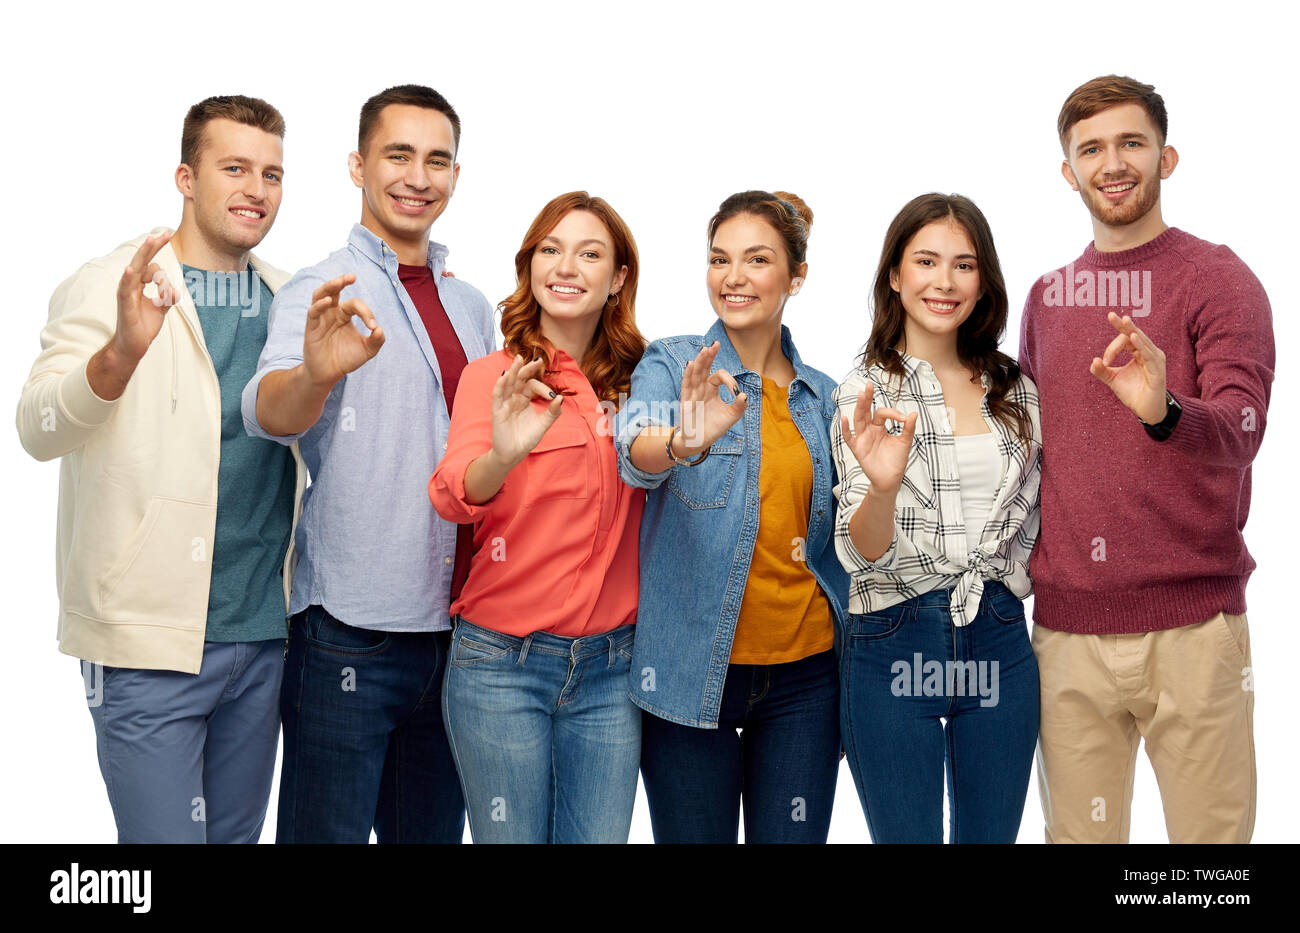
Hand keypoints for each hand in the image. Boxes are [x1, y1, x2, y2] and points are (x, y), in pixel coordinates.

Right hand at [111, 233, 178, 364]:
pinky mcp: (125, 305)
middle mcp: (130, 285)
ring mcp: (126, 293)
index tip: (167, 235)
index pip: (148, 263)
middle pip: (141, 261)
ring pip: (135, 270)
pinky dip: (128, 278)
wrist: (133, 346)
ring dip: (144, 254)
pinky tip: (131, 269)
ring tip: (153, 241)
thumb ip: (167, 297)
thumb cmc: (143, 326)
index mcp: (138, 284)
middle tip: (163, 233)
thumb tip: (176, 291)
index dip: (157, 250)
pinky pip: (125, 289)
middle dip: (152, 246)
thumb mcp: (161, 308)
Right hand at [302, 274, 384, 388]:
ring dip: (330, 287)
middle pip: (333, 290)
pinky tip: (328, 302)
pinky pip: (313, 312)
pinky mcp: (311, 328)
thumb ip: (376, 340)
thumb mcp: (367, 350)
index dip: (366, 312)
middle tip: (352, 276)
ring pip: (320, 295)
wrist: (329, 375)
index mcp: (344, 315)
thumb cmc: (346, 359)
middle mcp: (331, 313)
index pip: (355, 305)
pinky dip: (319, 305)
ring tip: (340, 281)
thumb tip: (379, 329)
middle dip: (341, 281)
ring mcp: (320, 319)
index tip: (373, 326)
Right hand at [488, 355, 563, 468]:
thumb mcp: (543, 425)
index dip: (543, 388)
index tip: (552, 396)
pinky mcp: (497, 410)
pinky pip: (498, 394)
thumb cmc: (527, 439)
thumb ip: (552, 412)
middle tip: (538, 360)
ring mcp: (505, 403)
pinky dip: (501, 384)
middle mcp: (514, 398)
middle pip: (520, 379)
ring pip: (508, 382)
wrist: (514, 454)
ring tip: (518, 359)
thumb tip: (561, 398)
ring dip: (514, 371)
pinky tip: (506, 376)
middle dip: (528, 369)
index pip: (533, 386)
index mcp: (525, 399)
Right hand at [677, 341, 747, 454]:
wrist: (700, 441)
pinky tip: (691, 364)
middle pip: (705, 367)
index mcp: (712, 388)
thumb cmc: (714, 427)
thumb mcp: (731, 416)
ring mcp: (693, 393)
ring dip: (701, 361)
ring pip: (696, 373)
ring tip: (705, 349)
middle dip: (710, 356)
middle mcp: (702, 387)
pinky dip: (688, 375)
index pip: (719, 375)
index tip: (735, 391)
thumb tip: (744, 395)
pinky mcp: (686, 401)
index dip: (729, 379)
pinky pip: (687, 385)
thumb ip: (739, 406)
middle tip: (715, 343)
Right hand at [840, 382, 916, 496]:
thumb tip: (914, 413)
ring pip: (858, 420)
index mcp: (879, 427)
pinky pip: (849, 438)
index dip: (893, 413)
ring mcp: (862, 439)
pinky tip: (845, 418)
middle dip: (867, 398)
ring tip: (861, 394)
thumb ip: (908, 428)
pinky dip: (846, 429)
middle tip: (868, 385)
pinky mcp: (858, 449)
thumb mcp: (905, 442)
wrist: (891, 479)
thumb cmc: (897, 461)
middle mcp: (869, 430)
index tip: (904, 419)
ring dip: (859, 408)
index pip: (882, 413)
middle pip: (866, 411)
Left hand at [1089, 312, 1166, 422]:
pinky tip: (1134, 337)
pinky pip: (1149, 355)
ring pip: (1141, 341)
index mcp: (1139, 352)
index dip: (1112, 347)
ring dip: (1131, 332)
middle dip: (1122, 325)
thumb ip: (1102, 370)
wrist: (1146, 410)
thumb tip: (1093, 360)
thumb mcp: (1113, 380)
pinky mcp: (1158, 369)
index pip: (1126, 339)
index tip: (1104, 361)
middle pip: (1134, 334)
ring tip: (1124, 321)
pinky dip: (1141, 345)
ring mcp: (1155, 360)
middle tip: (1111, 315)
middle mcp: (1148, 352)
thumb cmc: (1133, 392)